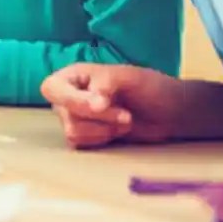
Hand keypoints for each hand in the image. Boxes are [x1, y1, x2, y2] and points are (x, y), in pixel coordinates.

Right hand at [40, 64, 185, 148]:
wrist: (169, 112)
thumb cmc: (148, 87)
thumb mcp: (126, 77)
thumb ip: (105, 86)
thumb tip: (92, 105)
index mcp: (73, 76)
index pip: (52, 88)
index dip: (73, 100)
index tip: (102, 105)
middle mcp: (68, 96)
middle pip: (65, 114)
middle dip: (100, 118)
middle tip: (126, 115)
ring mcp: (74, 119)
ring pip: (73, 132)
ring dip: (104, 130)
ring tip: (124, 121)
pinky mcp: (85, 138)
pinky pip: (80, 145)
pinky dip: (102, 140)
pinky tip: (117, 132)